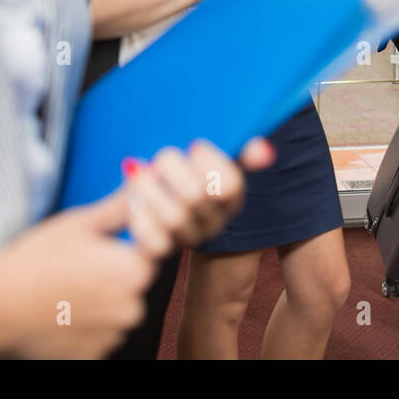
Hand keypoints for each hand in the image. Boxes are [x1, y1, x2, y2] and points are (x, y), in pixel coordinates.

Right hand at [0, 188, 154, 359]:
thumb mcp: (81, 224)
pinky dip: (85, 324)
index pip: (152, 251)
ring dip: (101, 300)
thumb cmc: (37, 260)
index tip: (99, 244)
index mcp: (135, 271)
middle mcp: (132, 308)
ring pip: (117, 310)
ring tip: (64, 289)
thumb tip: (145, 183)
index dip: (128, 242)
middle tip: (76, 266)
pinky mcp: (94, 356)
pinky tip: (60, 311)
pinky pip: (99, 334)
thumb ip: (122, 205)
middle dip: (113, 272)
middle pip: (134, 283)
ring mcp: (113, 336)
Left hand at [124, 138, 273, 253]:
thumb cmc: (185, 173)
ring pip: (173, 219)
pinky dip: (140, 217)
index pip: (229, 185)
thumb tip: (263, 149)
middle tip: (162, 156)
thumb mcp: (210, 162)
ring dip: (150, 189)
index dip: (210, 163)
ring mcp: (188, 238)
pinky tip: (135, 201)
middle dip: (173, 168)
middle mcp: (213, 223)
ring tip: (138, 171)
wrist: (161, 210)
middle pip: (195, 196)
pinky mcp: (162, 251)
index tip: (194, 147)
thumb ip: (237, 154)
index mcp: (230, 199)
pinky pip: (153, 242)